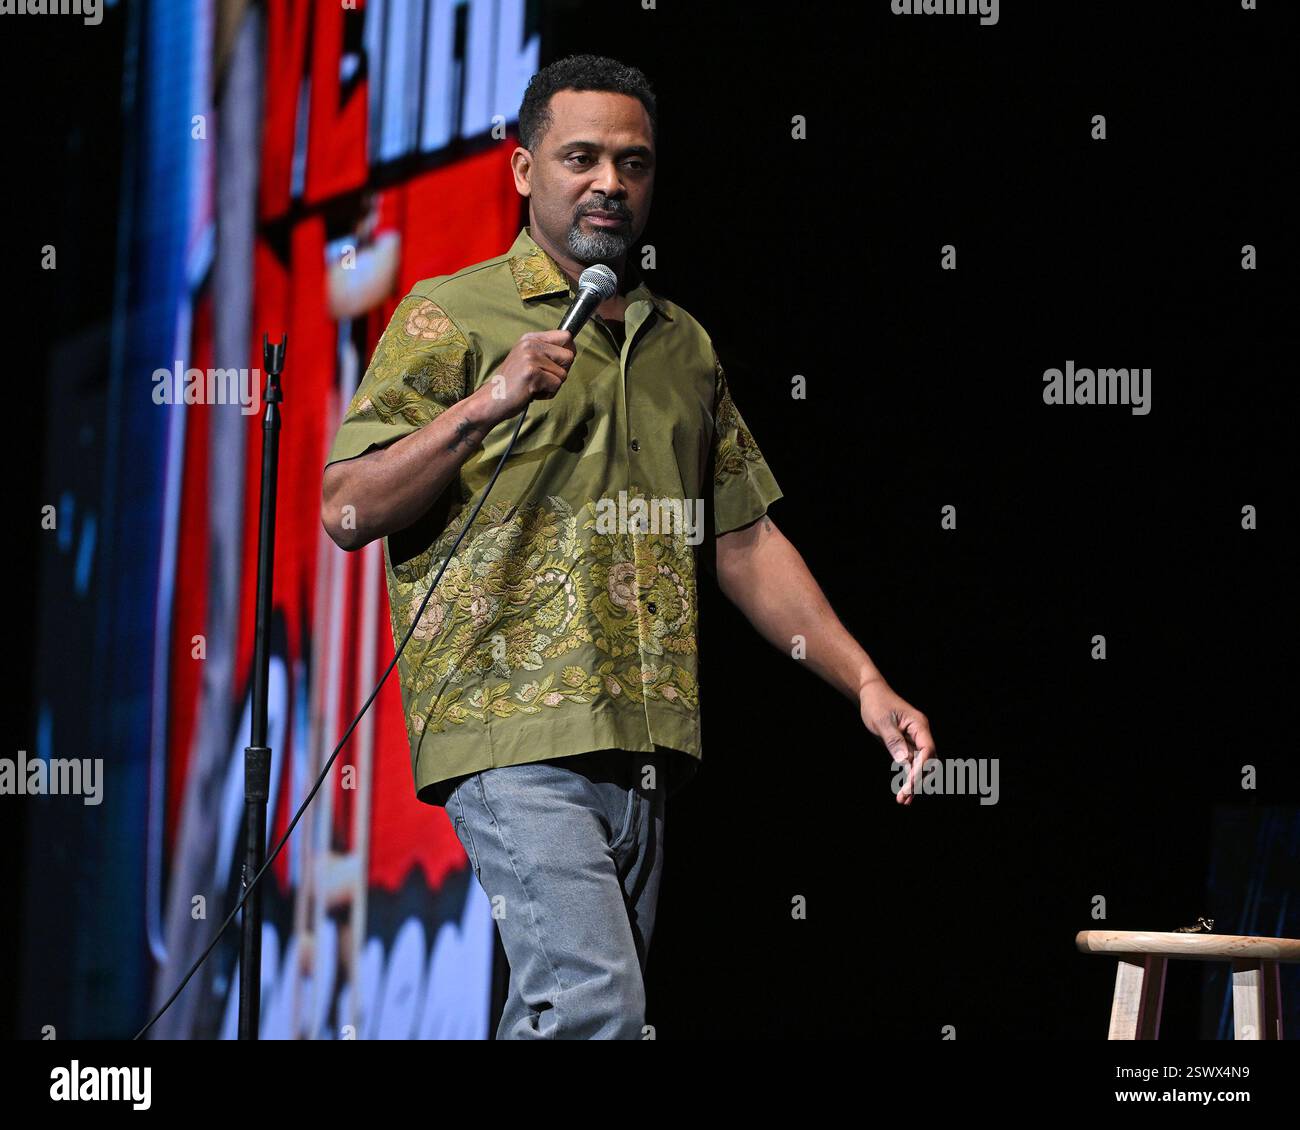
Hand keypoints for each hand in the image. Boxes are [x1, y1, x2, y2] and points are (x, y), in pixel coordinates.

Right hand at [474, 329, 574, 423]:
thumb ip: (546, 353)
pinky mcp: (532, 373)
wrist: (490, 400)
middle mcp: (530, 344)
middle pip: (569, 355)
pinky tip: (532, 392)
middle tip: (542, 379)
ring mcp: (531, 358)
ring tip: (534, 386)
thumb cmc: (512, 384)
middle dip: (561, 372)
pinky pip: (556, 385)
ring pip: (563, 373)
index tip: (559, 363)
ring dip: (552, 385)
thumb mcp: (527, 359)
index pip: (565, 335)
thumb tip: (571, 351)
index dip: (568, 351)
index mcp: (530, 338)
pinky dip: (547, 394)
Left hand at [859, 678, 934, 805]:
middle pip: (927, 761)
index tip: (911, 783)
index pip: (927, 750)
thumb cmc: (877, 703)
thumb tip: (904, 761)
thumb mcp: (882, 721)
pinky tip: (903, 793)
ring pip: (920, 766)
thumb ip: (894, 741)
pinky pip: (910, 765)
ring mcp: (914, 740)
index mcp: (919, 725)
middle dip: (918, 780)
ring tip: (904, 800)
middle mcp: (920, 734)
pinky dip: (907, 778)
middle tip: (905, 796)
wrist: (870, 694)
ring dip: (913, 783)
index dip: (921, 768)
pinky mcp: (905, 746)